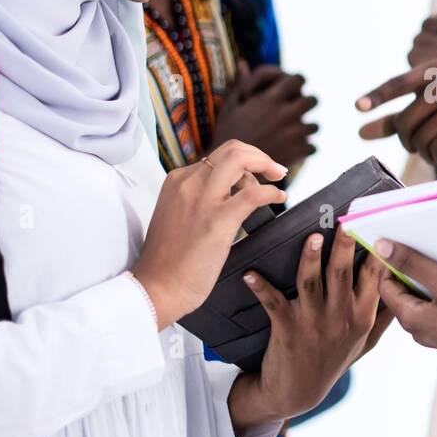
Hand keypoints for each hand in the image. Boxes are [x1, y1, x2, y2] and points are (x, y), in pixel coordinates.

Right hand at [133, 140, 287, 326]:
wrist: (156, 288)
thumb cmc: (169, 260)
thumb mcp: (179, 215)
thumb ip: (199, 198)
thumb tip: (233, 192)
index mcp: (178, 181)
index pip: (218, 156)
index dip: (244, 161)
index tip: (257, 174)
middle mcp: (188, 183)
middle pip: (232, 149)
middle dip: (259, 155)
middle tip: (275, 170)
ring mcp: (202, 199)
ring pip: (240, 159)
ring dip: (266, 164)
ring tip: (279, 179)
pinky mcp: (217, 220)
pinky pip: (253, 194)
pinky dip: (271, 192)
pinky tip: (279, 199)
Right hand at [211, 60, 317, 170]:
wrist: (227, 166)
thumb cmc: (225, 132)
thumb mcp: (230, 105)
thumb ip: (241, 83)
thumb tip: (243, 62)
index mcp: (270, 100)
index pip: (298, 79)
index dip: (297, 81)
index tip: (293, 87)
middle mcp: (285, 115)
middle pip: (312, 101)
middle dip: (306, 103)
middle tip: (297, 109)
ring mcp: (293, 134)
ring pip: (314, 126)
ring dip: (306, 127)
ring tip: (295, 131)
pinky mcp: (295, 153)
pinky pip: (312, 147)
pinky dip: (305, 148)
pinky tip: (294, 149)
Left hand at [227, 227, 393, 426]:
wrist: (297, 393)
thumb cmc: (332, 362)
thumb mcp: (365, 343)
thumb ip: (383, 317)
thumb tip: (402, 289)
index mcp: (361, 316)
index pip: (374, 278)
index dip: (375, 252)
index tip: (377, 227)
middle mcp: (340, 317)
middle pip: (343, 274)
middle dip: (345, 246)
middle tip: (347, 220)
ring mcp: (313, 322)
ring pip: (311, 283)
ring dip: (310, 259)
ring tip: (312, 237)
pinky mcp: (286, 328)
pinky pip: (273, 303)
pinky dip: (260, 287)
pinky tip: (250, 274)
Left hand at [355, 59, 436, 168]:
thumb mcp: (428, 115)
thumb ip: (396, 121)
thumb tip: (360, 132)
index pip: (400, 83)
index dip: (378, 96)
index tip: (358, 107)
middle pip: (405, 122)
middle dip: (410, 141)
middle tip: (427, 144)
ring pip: (421, 139)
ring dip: (428, 152)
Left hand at [373, 240, 436, 365]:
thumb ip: (414, 264)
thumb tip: (383, 249)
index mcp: (411, 319)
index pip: (386, 286)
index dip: (393, 265)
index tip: (407, 250)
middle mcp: (420, 332)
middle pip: (405, 295)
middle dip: (414, 274)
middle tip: (433, 259)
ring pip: (424, 303)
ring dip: (432, 286)